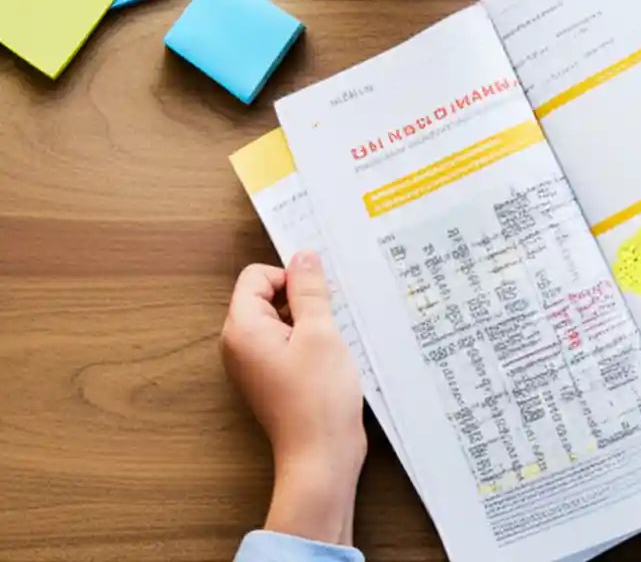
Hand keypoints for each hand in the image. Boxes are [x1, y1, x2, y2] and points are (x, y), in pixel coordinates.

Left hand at [221, 251, 366, 545]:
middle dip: (300, 299)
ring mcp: (253, 364)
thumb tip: (304, 255)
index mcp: (242, 328)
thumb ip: (309, 290)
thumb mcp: (320, 333)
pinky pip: (285, 343)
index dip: (290, 277)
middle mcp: (238, 344)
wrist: (321, 456)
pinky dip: (307, 342)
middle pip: (265, 296)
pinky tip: (329, 359)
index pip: (256, 276)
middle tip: (329, 318)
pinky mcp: (270, 378)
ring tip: (331, 343)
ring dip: (307, 321)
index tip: (319, 297)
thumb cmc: (319, 397)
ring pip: (279, 320)